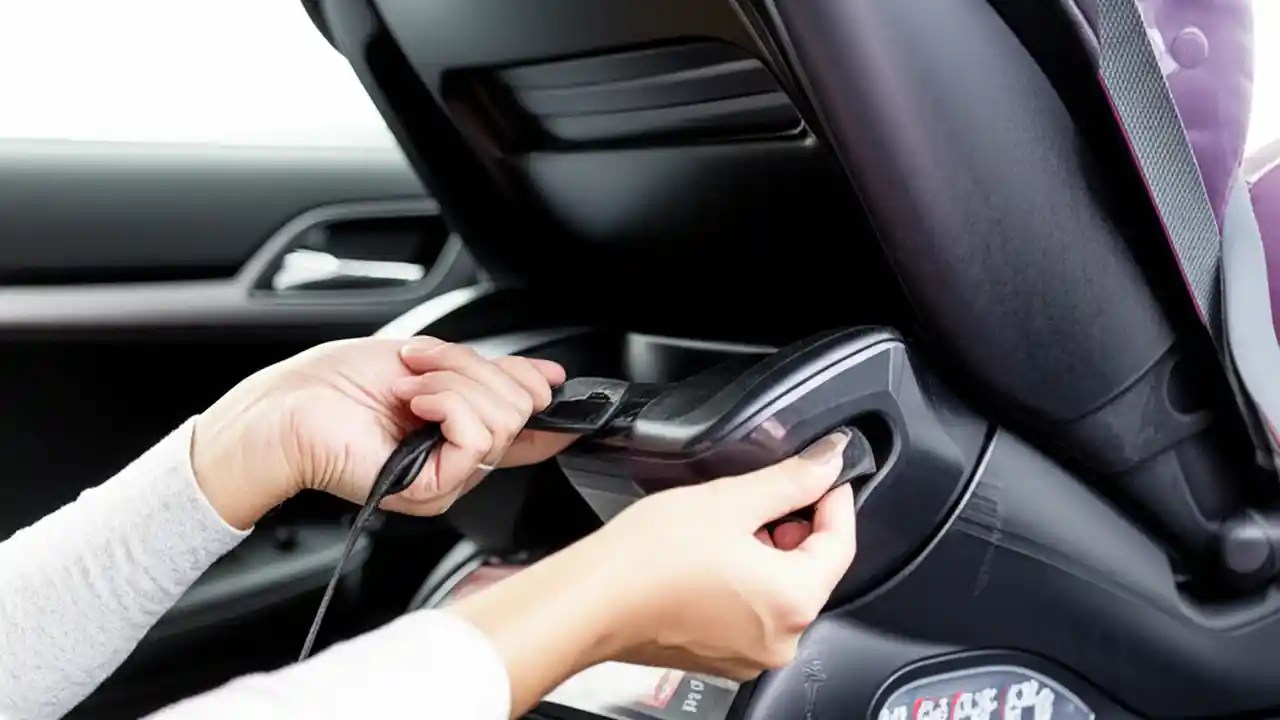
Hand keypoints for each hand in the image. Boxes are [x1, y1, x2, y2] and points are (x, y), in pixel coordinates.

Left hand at [192, 337, 576, 528]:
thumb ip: (489, 371)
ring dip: (452, 381)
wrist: (284, 409)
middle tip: (423, 366)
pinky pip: (476, 440)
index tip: (550, 382)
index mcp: (460, 434)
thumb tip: (546, 375)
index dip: (546, 403)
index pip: (530, 430)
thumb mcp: (429, 363)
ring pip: (502, 420)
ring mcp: (447, 479)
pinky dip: (447, 404)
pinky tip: (413, 403)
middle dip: (474, 368)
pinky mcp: (430, 491)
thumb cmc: (334, 386)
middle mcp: (459, 462)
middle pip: (521, 410)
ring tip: (409, 385)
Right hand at [451, 430, 856, 715]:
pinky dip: (743, 582)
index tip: (823, 474)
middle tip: (762, 496)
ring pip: (779, 590)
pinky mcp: (721, 657)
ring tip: (726, 524)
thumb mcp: (729, 500)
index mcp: (794, 601)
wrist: (590, 600)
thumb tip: (829, 460)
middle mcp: (781, 640)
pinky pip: (751, 612)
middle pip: (811, 569)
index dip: (833, 499)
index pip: (841, 542)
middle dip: (794, 527)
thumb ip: (790, 479)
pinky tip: (710, 557)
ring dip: (766, 553)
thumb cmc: (647, 559)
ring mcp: (749, 655)